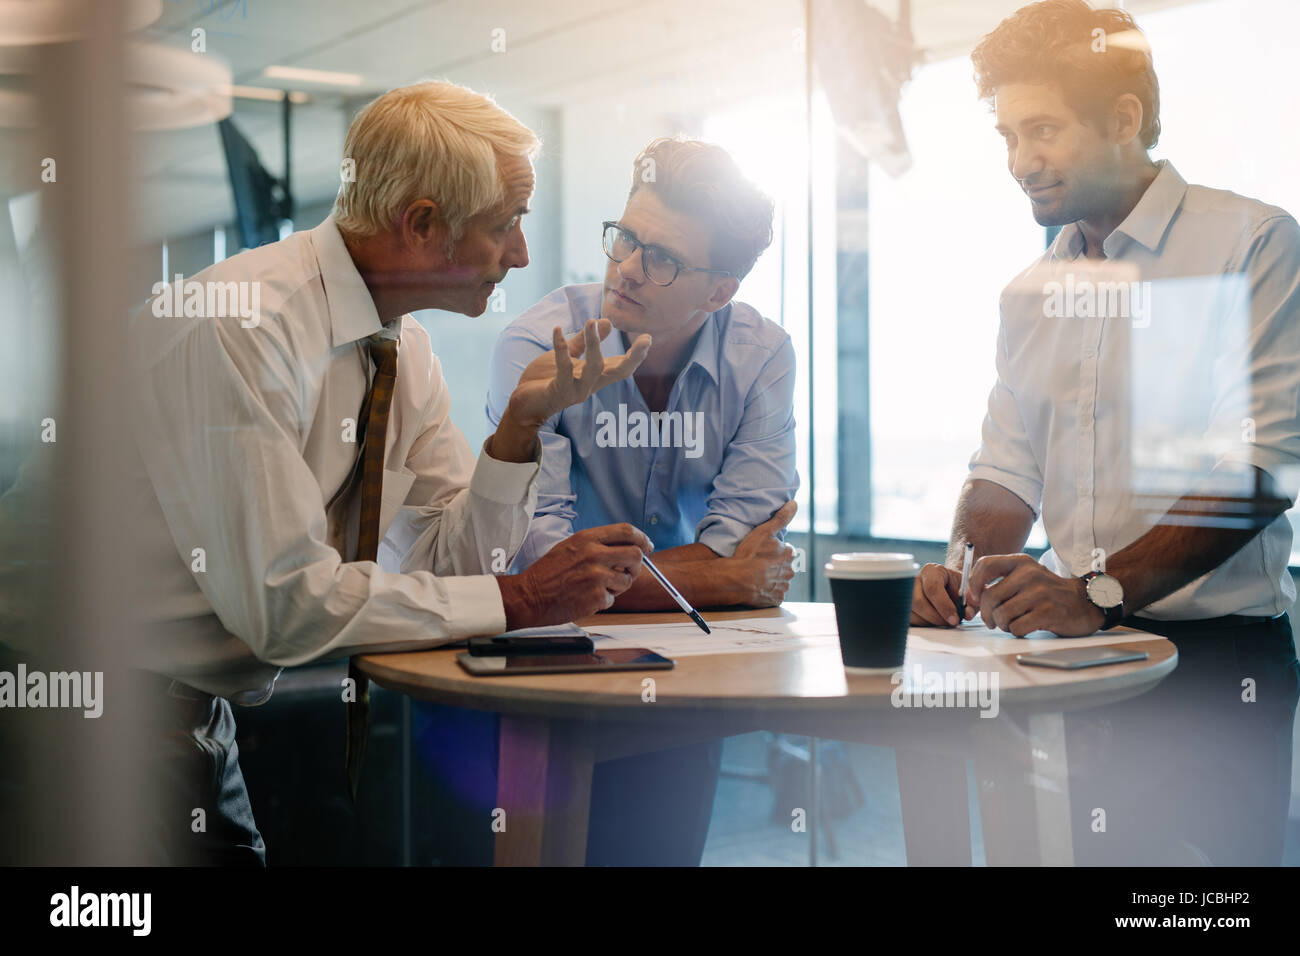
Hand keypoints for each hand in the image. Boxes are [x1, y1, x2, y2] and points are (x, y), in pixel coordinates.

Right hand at [496, 524, 653, 628]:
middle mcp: (594, 554)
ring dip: (618, 586)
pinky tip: (586, 598)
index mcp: (587, 538)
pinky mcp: (596, 596)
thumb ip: (597, 545)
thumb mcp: (570, 547)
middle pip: (635, 555)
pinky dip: (603, 601)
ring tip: (598, 587)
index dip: (642, 538)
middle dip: (636, 565)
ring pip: (627, 580)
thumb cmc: (548, 573)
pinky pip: (612, 599)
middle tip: (628, 572)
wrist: (529, 596)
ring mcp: (596, 576)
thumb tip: (625, 548)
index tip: (647, 545)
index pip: (626, 531)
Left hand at [507, 318, 651, 428]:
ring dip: (594, 344)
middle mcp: (590, 385)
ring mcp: (577, 390)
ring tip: (591, 322)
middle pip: (619, 373)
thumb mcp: (568, 356)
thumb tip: (606, 322)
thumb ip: (585, 342)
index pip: (622, 367)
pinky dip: (561, 347)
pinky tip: (557, 330)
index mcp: (595, 376)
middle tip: (645, 340)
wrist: (523, 403)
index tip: (648, 338)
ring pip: (594, 367)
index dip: (637, 355)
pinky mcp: (559, 391)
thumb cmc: (546, 379)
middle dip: (634, 357)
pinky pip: (564, 368)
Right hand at [727, 501, 797, 606]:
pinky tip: (757, 587)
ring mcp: (783, 587)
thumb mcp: (764, 531)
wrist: (735, 579)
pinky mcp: (775, 599)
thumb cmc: (748, 555)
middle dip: (774, 566)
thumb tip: (794, 504)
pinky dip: (768, 592)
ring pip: (779, 581)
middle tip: (758, 564)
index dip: (774, 551)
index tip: (762, 552)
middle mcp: (790, 572)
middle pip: (784, 567)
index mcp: (789, 555)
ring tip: (756, 576)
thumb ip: (781, 518)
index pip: (786, 551)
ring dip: (771, 579)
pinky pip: (774, 595)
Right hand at [910, 562, 967, 626]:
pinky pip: (910, 620)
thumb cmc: (957, 588)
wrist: (948, 588)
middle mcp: (914, 580)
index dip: (944, 606)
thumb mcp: (968, 590)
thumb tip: (967, 613)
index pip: (932, 588)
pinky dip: (924, 624)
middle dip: (936, 617)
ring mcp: (905, 593)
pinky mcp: (902, 606)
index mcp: (931, 571)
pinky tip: (934, 620)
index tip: (955, 619)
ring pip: (913, 613)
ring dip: (931, 622)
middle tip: (951, 623)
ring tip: (944, 620)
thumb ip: (971, 600)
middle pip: (918, 602)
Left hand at [966, 553, 1103, 636]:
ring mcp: (1040, 593)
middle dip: (986, 614)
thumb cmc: (1047, 593)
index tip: (976, 599)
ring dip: (1002, 625)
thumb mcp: (1025, 577)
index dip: (974, 584)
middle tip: (992, 621)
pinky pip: (1016, 628)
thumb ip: (1000, 582)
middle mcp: (1029, 574)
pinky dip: (1016, 632)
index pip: (985, 565)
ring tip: (1011, 623)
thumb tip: (970, 597)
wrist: (1084, 603)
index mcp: (1021, 562)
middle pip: (989, 596)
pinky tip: (1025, 627)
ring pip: (1001, 614)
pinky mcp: (1048, 612)